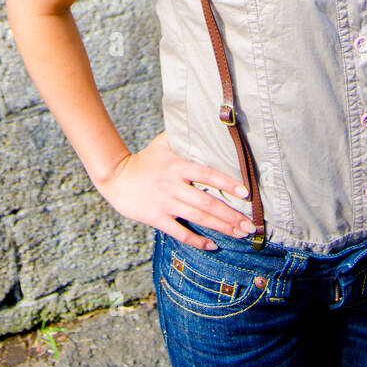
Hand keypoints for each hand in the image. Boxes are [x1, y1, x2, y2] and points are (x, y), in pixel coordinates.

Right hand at [95, 131, 258, 249]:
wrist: (115, 177)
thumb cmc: (143, 160)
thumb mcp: (161, 144)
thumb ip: (182, 136)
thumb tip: (204, 121)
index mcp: (177, 166)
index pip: (207, 175)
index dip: (227, 183)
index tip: (246, 193)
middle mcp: (173, 185)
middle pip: (207, 202)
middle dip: (231, 215)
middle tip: (251, 225)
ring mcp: (165, 203)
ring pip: (198, 218)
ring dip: (221, 227)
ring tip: (240, 234)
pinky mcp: (156, 218)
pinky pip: (179, 232)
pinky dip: (197, 241)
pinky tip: (212, 245)